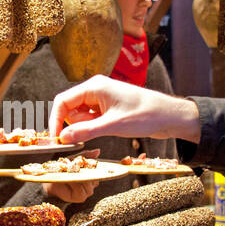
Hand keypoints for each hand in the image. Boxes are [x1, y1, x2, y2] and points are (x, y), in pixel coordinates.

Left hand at [40, 148, 100, 204]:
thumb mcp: (73, 160)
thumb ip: (85, 156)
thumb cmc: (62, 171)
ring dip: (77, 176)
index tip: (80, 161)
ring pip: (87, 182)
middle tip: (72, 166)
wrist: (51, 182)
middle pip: (93, 175)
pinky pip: (80, 188)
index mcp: (93, 174)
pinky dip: (74, 182)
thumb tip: (98, 151)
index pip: (97, 168)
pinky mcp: (82, 197)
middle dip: (82, 170)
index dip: (90, 164)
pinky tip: (68, 179)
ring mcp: (88, 191)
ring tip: (68, 172)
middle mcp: (93, 184)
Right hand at [49, 75, 200, 144]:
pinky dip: (92, 128)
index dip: (55, 120)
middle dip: (72, 125)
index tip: (55, 139)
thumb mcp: (113, 125)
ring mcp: (102, 99)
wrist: (169, 116)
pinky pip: (91, 119)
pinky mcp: (108, 108)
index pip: (63, 101)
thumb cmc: (145, 115)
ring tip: (103, 131)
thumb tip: (63, 138)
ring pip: (80, 116)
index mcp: (94, 86)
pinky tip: (104, 132)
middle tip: (83, 139)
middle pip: (70, 109)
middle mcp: (96, 90)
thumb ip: (86, 131)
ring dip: (84, 128)